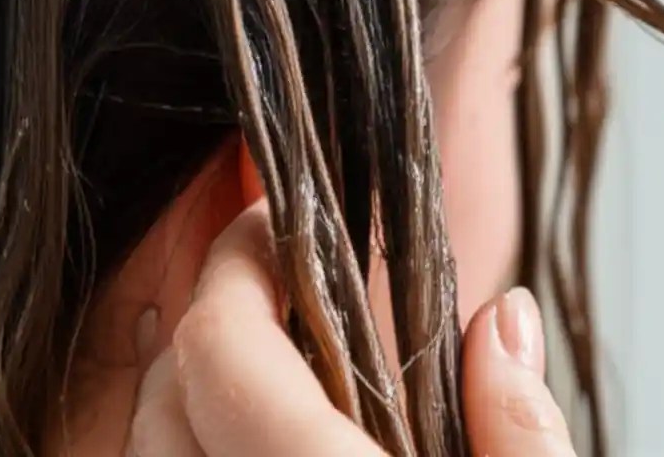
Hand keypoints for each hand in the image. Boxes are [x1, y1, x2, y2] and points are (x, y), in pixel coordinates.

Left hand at [120, 200, 575, 455]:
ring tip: (265, 355)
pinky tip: (242, 433)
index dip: (234, 268)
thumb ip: (520, 434)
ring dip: (186, 387)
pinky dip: (184, 443)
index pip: (217, 353)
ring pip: (143, 444)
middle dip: (210, 316)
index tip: (272, 228)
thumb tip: (502, 316)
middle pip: (164, 391)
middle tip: (278, 284)